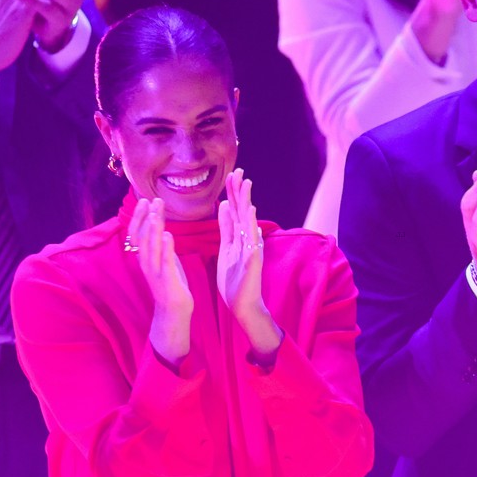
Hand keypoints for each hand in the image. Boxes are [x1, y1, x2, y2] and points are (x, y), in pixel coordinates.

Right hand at [128, 197, 193, 364]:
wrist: (174, 311)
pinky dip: (165, 248)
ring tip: (155, 214)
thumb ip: (160, 244)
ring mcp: (155, 272)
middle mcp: (146, 264)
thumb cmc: (171, 284)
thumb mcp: (164, 260)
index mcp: (145, 258)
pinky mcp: (167, 280)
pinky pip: (165, 262)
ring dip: (152, 230)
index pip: (136, 233)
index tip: (146, 200)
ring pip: (149, 248)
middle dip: (144, 218)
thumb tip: (159, 224)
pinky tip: (168, 235)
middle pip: (140, 237)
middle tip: (150, 200)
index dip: (139, 216)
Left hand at [217, 169, 282, 356]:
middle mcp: (247, 240)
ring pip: (248, 223)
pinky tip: (251, 218)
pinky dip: (251, 230)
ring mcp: (251, 251)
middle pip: (242, 212)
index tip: (231, 174)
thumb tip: (224, 206)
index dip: (233, 193)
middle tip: (238, 171)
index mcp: (238, 236)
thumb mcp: (226, 249)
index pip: (234, 210)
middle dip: (239, 192)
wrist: (243, 304)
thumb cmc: (234, 279)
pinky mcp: (252, 263)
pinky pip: (252, 244)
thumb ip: (226, 228)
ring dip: (247, 205)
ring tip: (246, 187)